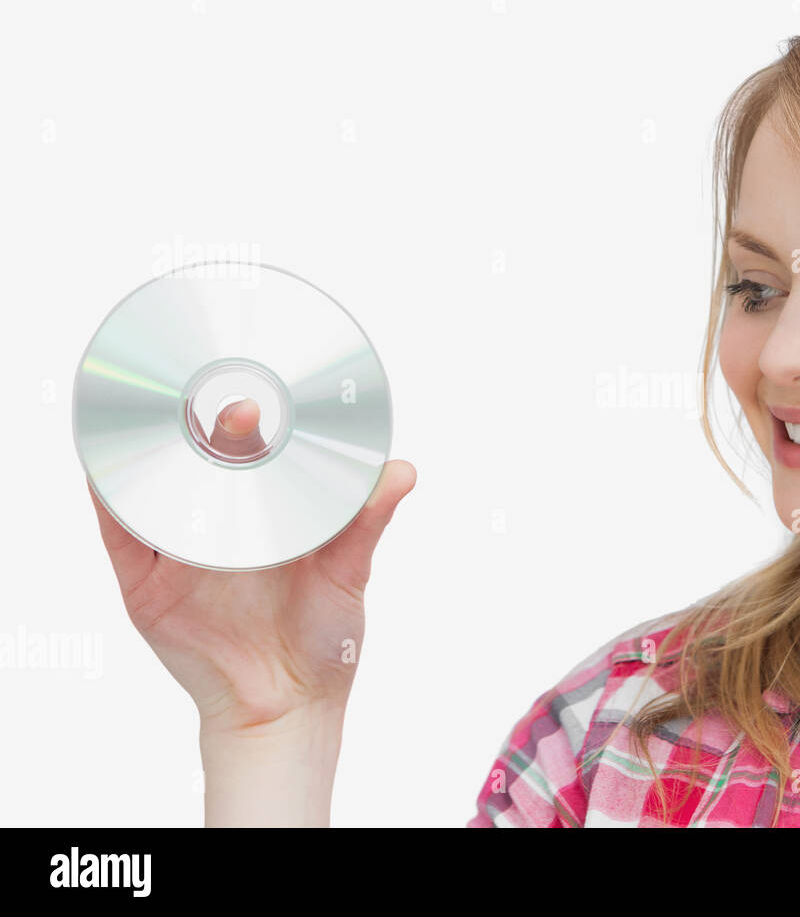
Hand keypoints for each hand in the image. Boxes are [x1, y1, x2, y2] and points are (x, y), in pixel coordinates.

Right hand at [87, 398, 415, 823]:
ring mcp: (178, 553)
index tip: (256, 384)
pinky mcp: (146, 586)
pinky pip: (121, 535)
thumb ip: (368, 521)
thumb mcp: (348, 572)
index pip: (244, 454)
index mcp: (262, 516)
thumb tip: (403, 471)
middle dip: (202, 425)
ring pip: (151, 488)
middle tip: (230, 403)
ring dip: (152, 451)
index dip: (244, 416)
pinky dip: (108, 498)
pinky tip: (105, 466)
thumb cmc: (322, 638)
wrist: (286, 707)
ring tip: (161, 414)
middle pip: (196, 462)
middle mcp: (217, 526)